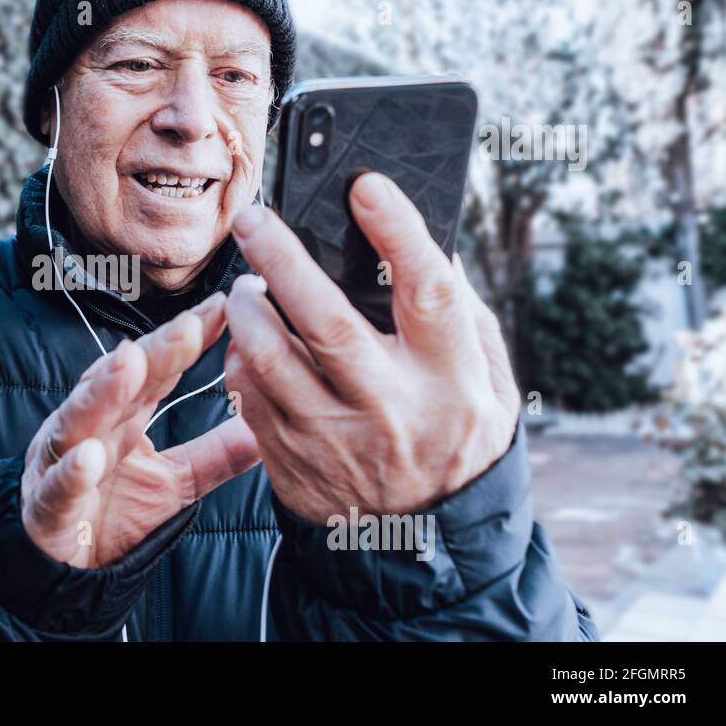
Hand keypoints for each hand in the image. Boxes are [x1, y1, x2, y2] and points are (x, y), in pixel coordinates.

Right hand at [22, 293, 260, 566]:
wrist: (61, 566)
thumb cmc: (111, 513)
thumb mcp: (176, 483)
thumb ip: (217, 455)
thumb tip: (268, 428)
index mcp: (122, 416)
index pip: (157, 369)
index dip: (186, 339)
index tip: (223, 308)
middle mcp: (89, 427)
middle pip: (120, 381)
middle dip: (152, 351)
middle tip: (188, 325)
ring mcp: (62, 461)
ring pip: (79, 419)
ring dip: (103, 391)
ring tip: (132, 363)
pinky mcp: (47, 505)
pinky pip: (57, 485)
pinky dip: (71, 470)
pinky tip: (90, 455)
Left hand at [223, 172, 520, 522]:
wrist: (424, 538)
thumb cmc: (455, 435)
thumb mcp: (486, 380)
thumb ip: (459, 314)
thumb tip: (423, 243)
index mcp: (449, 378)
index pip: (427, 293)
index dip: (398, 233)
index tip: (367, 187)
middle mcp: (391, 408)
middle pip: (326, 322)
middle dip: (282, 260)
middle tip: (252, 218)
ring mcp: (336, 438)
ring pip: (271, 359)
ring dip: (247, 310)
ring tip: (246, 285)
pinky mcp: (292, 460)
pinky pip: (249, 395)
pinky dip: (240, 357)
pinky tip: (248, 338)